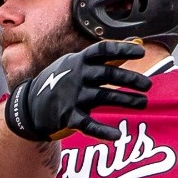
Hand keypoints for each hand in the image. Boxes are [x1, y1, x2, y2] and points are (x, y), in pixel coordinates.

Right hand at [2, 39, 151, 142]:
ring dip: (126, 100)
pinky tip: (118, 136)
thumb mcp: (76, 64)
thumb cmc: (60, 81)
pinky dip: (103, 132)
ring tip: (142, 103)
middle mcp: (76, 76)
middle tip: (147, 85)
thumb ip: (106, 56)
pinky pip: (88, 125)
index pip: (103, 50)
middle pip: (108, 74)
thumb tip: (135, 41)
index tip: (141, 52)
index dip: (122, 49)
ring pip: (104, 97)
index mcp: (78, 60)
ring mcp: (72, 96)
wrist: (29, 106)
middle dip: (130, 79)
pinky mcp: (68, 116)